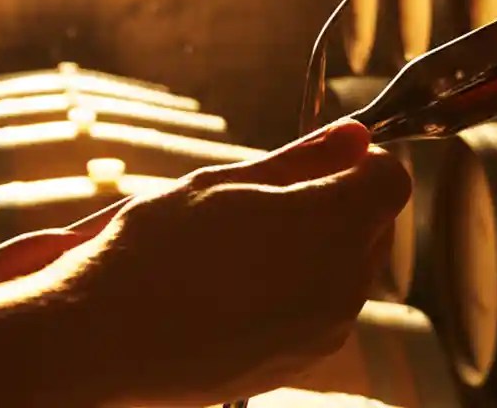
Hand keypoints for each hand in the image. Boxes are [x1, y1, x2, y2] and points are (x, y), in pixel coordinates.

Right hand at [44, 120, 409, 405]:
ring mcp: (324, 331)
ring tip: (242, 247)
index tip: (321, 160)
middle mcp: (341, 284)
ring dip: (316, 249)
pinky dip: (296, 291)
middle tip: (268, 201)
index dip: (360, 161)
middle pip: (374, 225)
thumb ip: (300, 160)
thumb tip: (354, 135)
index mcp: (329, 227)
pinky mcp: (302, 362)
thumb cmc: (154, 251)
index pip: (391, 178)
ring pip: (348, 270)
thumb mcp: (222, 185)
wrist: (105, 340)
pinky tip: (238, 287)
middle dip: (338, 204)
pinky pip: (321, 311)